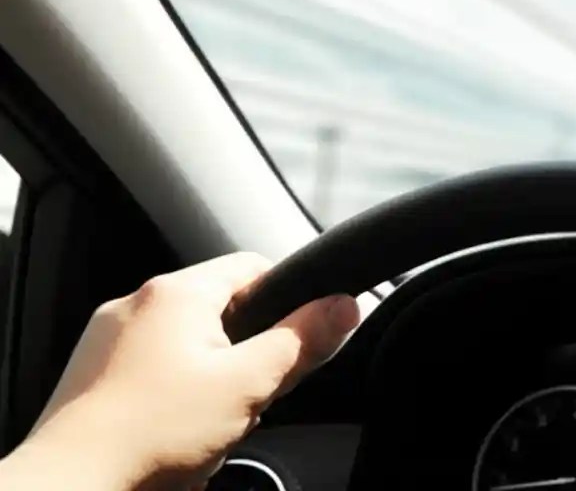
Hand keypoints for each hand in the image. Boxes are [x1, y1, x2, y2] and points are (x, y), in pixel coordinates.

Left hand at [0, 252, 359, 490]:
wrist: (71, 486)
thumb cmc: (151, 434)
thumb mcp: (249, 385)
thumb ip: (302, 342)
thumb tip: (345, 306)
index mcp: (177, 292)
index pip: (256, 266)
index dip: (290, 299)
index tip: (303, 337)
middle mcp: (137, 303)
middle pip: (223, 309)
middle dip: (246, 352)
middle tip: (250, 395)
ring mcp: (109, 338)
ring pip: (189, 342)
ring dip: (211, 376)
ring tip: (207, 421)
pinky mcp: (93, 374)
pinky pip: (154, 368)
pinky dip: (174, 393)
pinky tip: (174, 431)